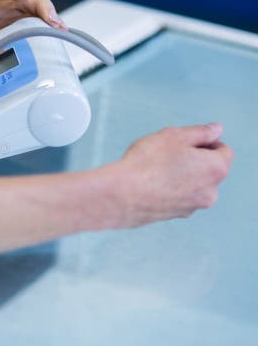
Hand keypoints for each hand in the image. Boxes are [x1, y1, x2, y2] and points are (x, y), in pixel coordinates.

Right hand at [103, 124, 232, 228]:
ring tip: (155, 169)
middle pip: (209, 169)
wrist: (122, 195)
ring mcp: (194, 206)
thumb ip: (200, 132)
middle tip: (166, 153)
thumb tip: (216, 130)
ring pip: (194, 184)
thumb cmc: (148, 162)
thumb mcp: (174, 136)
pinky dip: (171, 189)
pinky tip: (150, 183)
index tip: (183, 141)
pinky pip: (179, 197)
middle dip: (193, 159)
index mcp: (215, 169)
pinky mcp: (176, 215)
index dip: (206, 141)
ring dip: (182, 175)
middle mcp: (211, 191)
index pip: (223, 150)